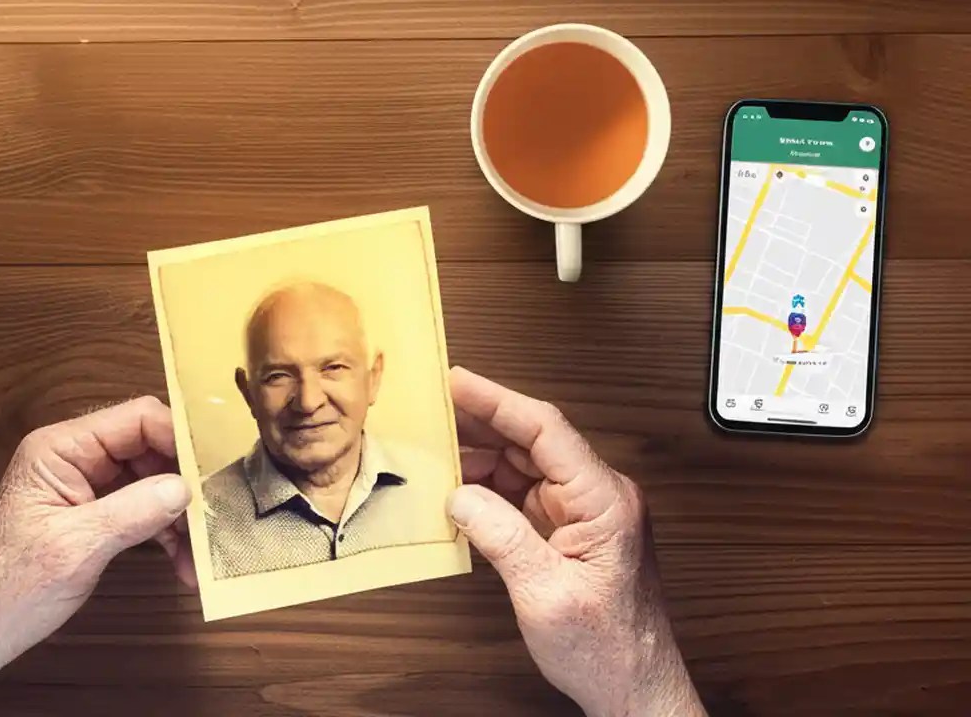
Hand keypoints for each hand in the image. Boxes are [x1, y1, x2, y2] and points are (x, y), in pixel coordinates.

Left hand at [0, 395, 195, 669]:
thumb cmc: (6, 587)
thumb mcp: (75, 547)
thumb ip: (132, 511)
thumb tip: (184, 488)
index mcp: (60, 449)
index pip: (136, 419)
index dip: (179, 439)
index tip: (213, 472)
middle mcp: (74, 458)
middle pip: (150, 449)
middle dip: (185, 484)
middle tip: (216, 517)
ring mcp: (84, 486)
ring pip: (151, 483)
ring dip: (179, 518)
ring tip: (200, 555)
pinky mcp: (92, 515)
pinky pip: (140, 511)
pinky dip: (164, 535)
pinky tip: (183, 564)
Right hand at [447, 367, 705, 716]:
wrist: (636, 689)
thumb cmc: (609, 650)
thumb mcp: (544, 594)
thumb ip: (502, 537)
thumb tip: (461, 496)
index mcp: (604, 501)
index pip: (546, 430)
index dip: (497, 401)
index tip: (457, 383)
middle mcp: (599, 497)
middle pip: (533, 441)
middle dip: (480, 423)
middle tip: (431, 411)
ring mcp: (586, 512)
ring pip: (526, 466)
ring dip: (481, 458)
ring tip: (435, 452)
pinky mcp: (573, 530)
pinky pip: (526, 494)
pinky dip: (490, 489)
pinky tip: (459, 490)